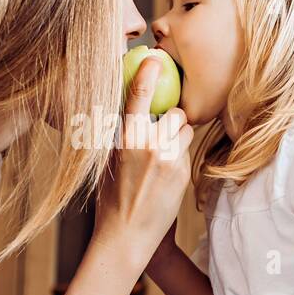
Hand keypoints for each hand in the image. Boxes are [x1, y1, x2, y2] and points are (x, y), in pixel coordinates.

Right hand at [93, 58, 192, 271]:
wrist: (127, 237)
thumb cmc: (112, 200)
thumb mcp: (108, 163)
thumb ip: (121, 137)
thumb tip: (130, 115)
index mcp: (126, 140)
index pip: (138, 98)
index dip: (147, 73)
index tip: (154, 57)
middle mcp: (149, 146)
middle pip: (174, 114)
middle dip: (170, 120)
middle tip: (159, 137)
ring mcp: (169, 160)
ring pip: (184, 131)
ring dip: (177, 138)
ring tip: (161, 159)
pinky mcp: (182, 173)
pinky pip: (186, 152)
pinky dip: (178, 157)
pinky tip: (164, 177)